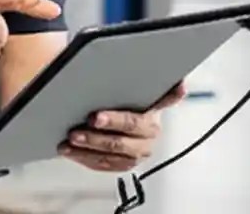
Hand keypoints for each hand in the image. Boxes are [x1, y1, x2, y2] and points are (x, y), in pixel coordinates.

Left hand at [58, 81, 186, 171]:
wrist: (135, 116)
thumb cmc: (135, 97)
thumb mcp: (143, 86)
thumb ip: (156, 86)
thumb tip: (180, 84)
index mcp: (154, 114)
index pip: (138, 118)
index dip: (117, 118)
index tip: (96, 117)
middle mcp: (149, 137)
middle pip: (122, 140)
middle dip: (98, 135)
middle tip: (79, 127)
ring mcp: (137, 153)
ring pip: (111, 155)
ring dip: (88, 148)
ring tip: (70, 139)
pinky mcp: (124, 164)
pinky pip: (104, 165)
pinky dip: (84, 158)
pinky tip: (69, 150)